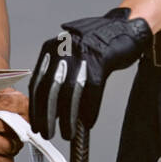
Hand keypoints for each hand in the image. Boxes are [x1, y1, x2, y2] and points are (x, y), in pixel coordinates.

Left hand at [30, 9, 152, 140]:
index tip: (36, 124)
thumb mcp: (70, 54)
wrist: (125, 28)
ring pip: (70, 94)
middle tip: (47, 134)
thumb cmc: (98, 45)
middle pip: (50, 90)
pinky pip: (92, 92)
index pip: (37, 83)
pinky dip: (89, 110)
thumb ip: (58, 75)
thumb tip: (50, 107)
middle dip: (47, 117)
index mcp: (51, 49)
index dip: (36, 108)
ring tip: (68, 133)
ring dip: (68, 118)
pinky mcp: (100, 61)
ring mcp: (81, 55)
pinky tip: (88, 122)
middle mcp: (63, 50)